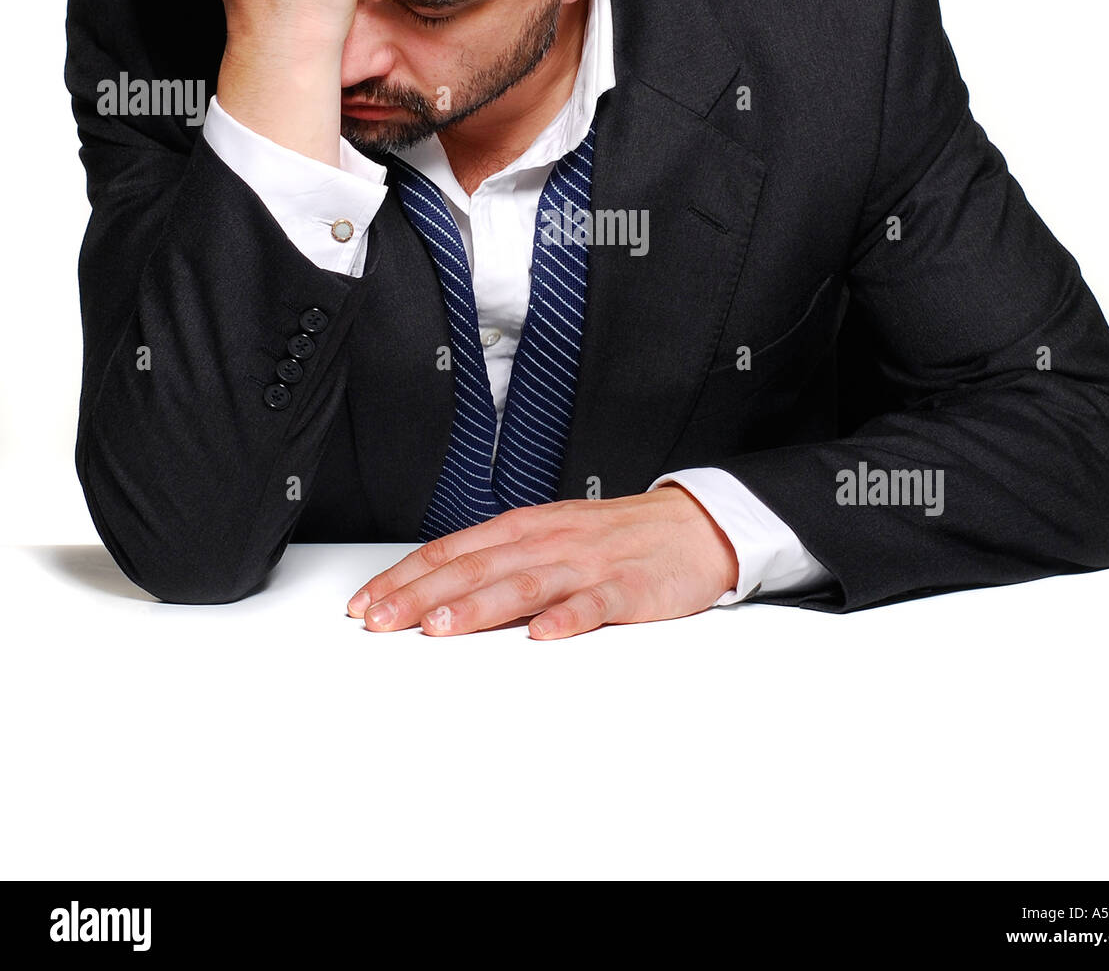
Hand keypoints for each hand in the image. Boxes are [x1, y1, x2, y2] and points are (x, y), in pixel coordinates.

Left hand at [346, 485, 739, 639]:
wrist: (690, 525)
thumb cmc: (612, 537)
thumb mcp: (548, 536)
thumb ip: (499, 562)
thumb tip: (436, 594)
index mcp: (523, 528)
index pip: (450, 551)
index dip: (404, 578)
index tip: (365, 604)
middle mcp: (548, 541)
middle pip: (475, 567)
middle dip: (422, 596)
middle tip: (380, 621)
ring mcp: (587, 564)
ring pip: (524, 584)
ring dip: (478, 606)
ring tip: (440, 628)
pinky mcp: (628, 589)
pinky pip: (594, 605)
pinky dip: (567, 619)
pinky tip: (543, 636)